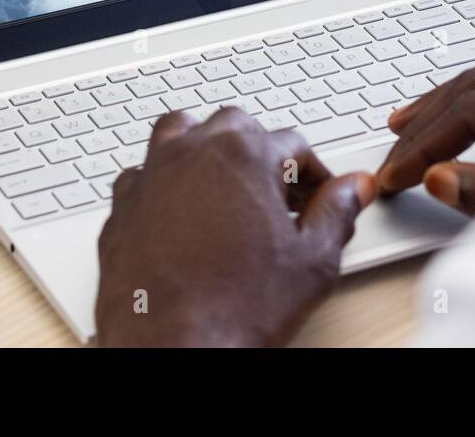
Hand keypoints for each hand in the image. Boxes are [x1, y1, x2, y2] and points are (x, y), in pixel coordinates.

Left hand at [95, 107, 375, 346]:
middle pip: (234, 127)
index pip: (292, 143)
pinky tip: (181, 214)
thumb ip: (336, 213)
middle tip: (278, 196)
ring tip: (225, 187)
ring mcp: (150, 176)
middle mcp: (191, 152)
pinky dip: (164, 183)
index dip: (314, 173)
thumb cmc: (234, 308)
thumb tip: (353, 188)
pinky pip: (143, 175)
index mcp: (242, 153)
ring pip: (180, 135)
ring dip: (205, 150)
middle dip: (261, 153)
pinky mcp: (121, 207)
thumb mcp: (312, 260)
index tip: (318, 196)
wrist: (171, 347)